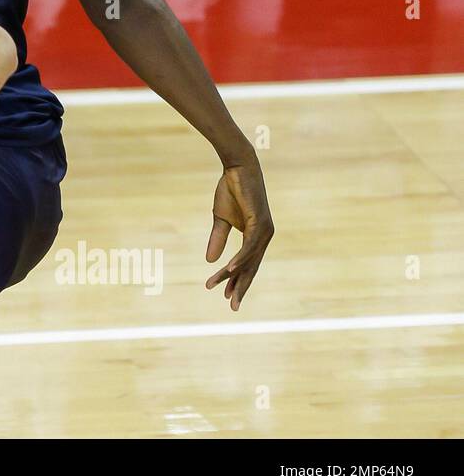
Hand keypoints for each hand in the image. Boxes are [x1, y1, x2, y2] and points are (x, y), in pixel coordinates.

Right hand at [205, 157, 274, 310]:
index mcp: (256, 237)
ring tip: (226, 292)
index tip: (225, 296)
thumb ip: (218, 239)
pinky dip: (239, 259)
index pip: (246, 265)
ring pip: (249, 261)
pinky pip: (249, 247)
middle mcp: (264, 237)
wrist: (237, 168)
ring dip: (234, 277)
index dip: (236, 281)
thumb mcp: (220, 219)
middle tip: (233, 307)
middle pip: (251, 269)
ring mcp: (264, 231)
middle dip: (240, 288)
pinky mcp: (260, 223)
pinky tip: (229, 269)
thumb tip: (210, 260)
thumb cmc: (230, 190)